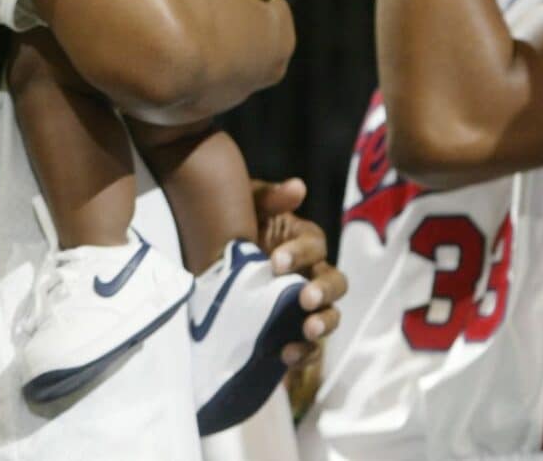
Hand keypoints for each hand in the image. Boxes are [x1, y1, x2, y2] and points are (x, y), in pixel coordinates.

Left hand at [251, 179, 344, 374]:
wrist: (207, 258)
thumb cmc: (233, 225)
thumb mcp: (245, 206)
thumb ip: (269, 197)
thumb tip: (297, 187)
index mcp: (303, 242)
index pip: (315, 245)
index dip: (300, 253)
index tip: (275, 262)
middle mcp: (311, 273)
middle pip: (334, 282)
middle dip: (323, 291)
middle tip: (304, 297)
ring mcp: (304, 306)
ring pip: (330, 315)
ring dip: (323, 323)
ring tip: (307, 330)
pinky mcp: (292, 332)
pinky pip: (310, 346)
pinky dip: (304, 352)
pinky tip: (286, 355)